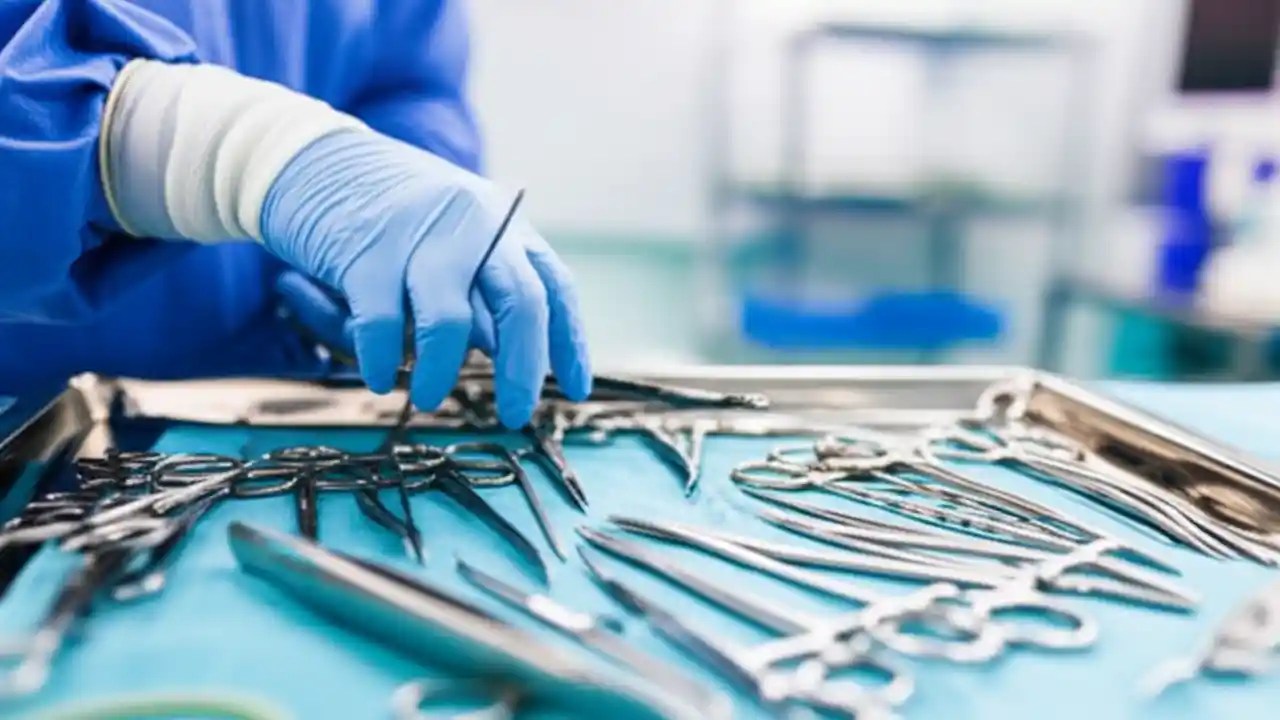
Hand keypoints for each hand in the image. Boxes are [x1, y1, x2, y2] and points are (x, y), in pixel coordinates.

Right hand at [260, 131, 590, 426]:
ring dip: (441, 372)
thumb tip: (508, 354)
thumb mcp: (453, 238)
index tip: (576, 389)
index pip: (554, 286)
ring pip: (451, 323)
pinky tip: (380, 376)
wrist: (310, 157)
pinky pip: (384, 327)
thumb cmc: (389, 213)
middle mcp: (474, 223)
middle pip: (521, 303)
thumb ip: (483, 289)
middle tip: (514, 416)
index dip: (569, 342)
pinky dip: (383, 362)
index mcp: (502, 222)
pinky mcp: (366, 253)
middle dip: (523, 369)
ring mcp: (421, 235)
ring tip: (429, 398)